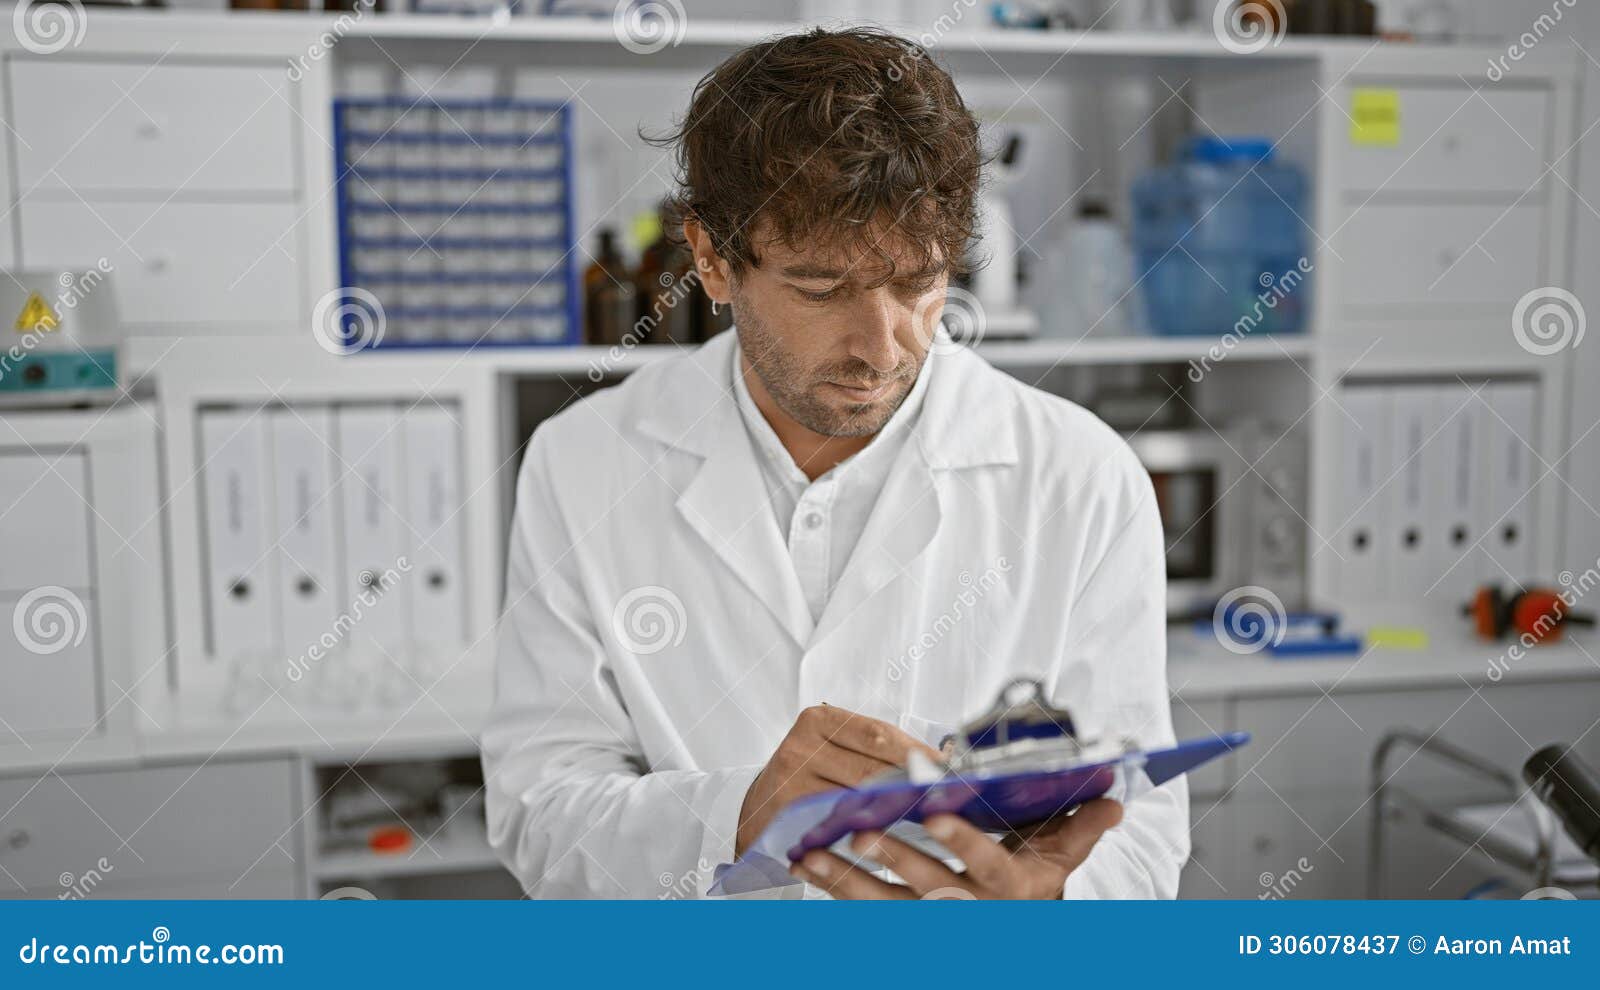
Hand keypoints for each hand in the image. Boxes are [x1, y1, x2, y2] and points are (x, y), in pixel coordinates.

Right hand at [737, 705, 938, 856]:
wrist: (760, 807)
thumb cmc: (809, 774)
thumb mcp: (834, 747)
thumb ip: (876, 749)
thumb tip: (937, 760)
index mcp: (818, 720)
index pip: (877, 735)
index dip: (916, 752)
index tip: (946, 767)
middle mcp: (801, 746)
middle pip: (869, 767)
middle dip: (910, 782)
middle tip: (945, 796)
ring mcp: (791, 782)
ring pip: (856, 799)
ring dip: (894, 809)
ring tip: (926, 816)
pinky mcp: (788, 815)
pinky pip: (837, 824)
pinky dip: (866, 829)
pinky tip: (890, 835)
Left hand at [787, 799, 1123, 898]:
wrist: (1011, 930)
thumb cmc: (1030, 883)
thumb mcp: (1059, 860)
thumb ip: (1080, 829)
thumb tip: (1113, 800)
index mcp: (1011, 888)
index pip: (988, 865)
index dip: (962, 841)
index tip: (935, 812)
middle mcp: (971, 911)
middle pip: (928, 889)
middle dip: (893, 860)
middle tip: (859, 831)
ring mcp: (933, 925)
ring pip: (885, 907)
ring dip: (845, 880)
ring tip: (812, 853)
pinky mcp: (904, 930)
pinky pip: (862, 913)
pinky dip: (832, 890)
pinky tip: (804, 865)